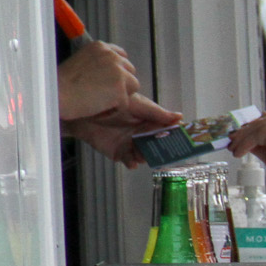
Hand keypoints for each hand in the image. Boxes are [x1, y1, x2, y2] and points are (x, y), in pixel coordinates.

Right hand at [58, 40, 141, 122]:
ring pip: (133, 86)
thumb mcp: (79, 62)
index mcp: (101, 47)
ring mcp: (118, 72)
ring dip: (120, 96)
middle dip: (121, 83)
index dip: (118, 70)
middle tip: (101, 93)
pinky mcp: (120, 90)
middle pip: (130, 71)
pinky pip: (125, 104)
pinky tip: (97, 107)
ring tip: (99, 100)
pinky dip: (113, 110)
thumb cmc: (60, 84)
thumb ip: (97, 63)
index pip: (122, 55)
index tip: (108, 80)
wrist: (56, 95)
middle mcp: (112, 56)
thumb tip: (109, 73)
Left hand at [63, 98, 181, 167]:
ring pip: (145, 154)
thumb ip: (158, 113)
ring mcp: (131, 144)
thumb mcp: (138, 105)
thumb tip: (179, 117)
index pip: (165, 130)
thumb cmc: (112, 103)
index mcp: (149, 121)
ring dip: (146, 156)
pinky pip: (129, 160)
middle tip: (163, 152)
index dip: (173, 136)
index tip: (181, 141)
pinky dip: (132, 163)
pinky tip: (133, 162)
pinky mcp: (119, 153)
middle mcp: (142, 134)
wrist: (84, 112)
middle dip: (160, 150)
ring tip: (142, 154)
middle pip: (157, 146)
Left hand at [228, 110, 265, 189]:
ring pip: (259, 126)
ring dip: (243, 138)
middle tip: (235, 139)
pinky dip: (244, 143)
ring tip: (234, 148)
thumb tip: (250, 144)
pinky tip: (239, 152)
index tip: (246, 133)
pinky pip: (256, 134)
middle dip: (248, 129)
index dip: (259, 125)